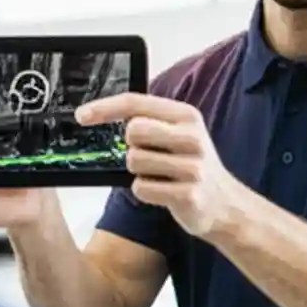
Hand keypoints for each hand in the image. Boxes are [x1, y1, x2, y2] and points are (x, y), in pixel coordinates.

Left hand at [76, 93, 249, 239]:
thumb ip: (149, 120)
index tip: (82, 115)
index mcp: (186, 116)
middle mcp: (192, 137)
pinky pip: (142, 188)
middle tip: (147, 156)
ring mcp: (192, 166)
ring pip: (135, 161)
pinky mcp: (188, 194)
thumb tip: (102, 114)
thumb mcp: (179, 134)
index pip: (136, 103)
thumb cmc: (192, 166)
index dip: (105, 108)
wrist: (225, 204)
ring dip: (138, 172)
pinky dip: (145, 192)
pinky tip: (163, 192)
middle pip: (133, 131)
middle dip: (130, 146)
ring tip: (160, 176)